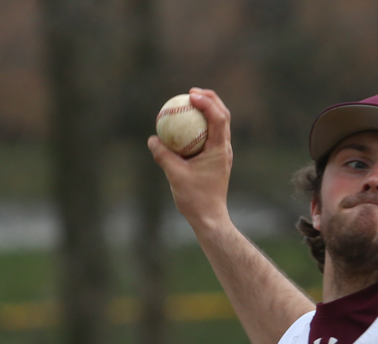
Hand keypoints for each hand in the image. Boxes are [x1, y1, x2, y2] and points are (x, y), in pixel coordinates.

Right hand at [146, 88, 234, 231]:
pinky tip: (183, 125)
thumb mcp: (175, 176)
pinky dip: (199, 126)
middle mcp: (224, 148)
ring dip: (206, 110)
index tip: (190, 95)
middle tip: (190, 93)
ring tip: (188, 102)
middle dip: (209, 99)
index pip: (219, 118)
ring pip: (218, 124)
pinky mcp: (215, 158)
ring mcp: (221, 153)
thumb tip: (152, 139)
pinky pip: (209, 135)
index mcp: (220, 150)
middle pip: (222, 115)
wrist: (209, 218)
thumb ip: (164, 156)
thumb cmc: (195, 199)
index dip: (207, 102)